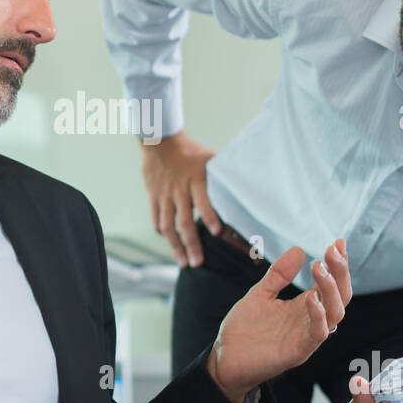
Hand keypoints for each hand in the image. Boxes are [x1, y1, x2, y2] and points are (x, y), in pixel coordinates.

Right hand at [141, 131, 220, 266]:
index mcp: (196, 180)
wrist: (159, 140)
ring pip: (168, 226)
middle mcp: (180, 190)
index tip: (217, 232)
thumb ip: (224, 175)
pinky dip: (163, 232)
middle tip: (198, 263)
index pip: (204, 201)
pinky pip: (156, 219)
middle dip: (192, 244)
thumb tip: (248, 184)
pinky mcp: (154, 196)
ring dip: (176, 246)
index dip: (209, 216)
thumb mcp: (210, 159)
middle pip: (184, 222)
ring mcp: (165, 195)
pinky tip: (171, 243)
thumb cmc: (190, 151)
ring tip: (184, 262)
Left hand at [207, 239, 350, 402]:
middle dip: (340, 272)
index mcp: (304, 307)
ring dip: (330, 290)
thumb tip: (299, 250)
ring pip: (335, 313)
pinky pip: (317, 334)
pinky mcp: (297, 352)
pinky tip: (311, 298)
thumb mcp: (260, 294)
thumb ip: (279, 274)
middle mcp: (310, 320)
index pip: (331, 283)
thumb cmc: (243, 330)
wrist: (224, 358)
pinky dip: (318, 316)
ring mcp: (306, 337)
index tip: (338, 242)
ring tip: (320, 268)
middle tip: (333, 251)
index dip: (337, 264)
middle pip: (339, 296)